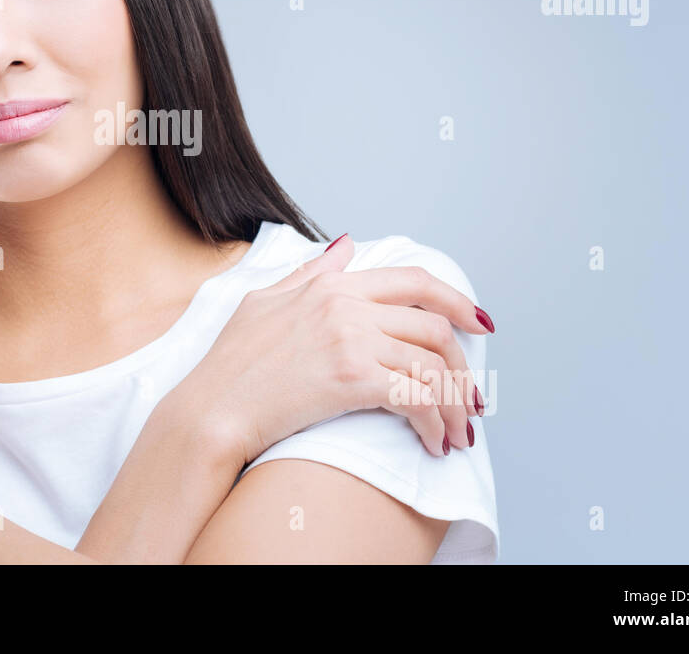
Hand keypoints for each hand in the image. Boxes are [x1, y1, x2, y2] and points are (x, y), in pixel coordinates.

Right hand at [177, 235, 491, 463]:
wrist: (210, 409)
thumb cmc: (229, 364)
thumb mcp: (264, 299)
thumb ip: (310, 272)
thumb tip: (344, 247)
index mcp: (330, 283)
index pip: (413, 281)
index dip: (455, 301)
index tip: (477, 324)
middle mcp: (345, 304)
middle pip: (433, 326)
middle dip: (463, 366)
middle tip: (471, 399)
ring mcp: (350, 339)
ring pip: (432, 365)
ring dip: (454, 406)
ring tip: (455, 434)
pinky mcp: (352, 378)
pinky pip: (417, 397)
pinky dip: (435, 423)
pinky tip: (433, 442)